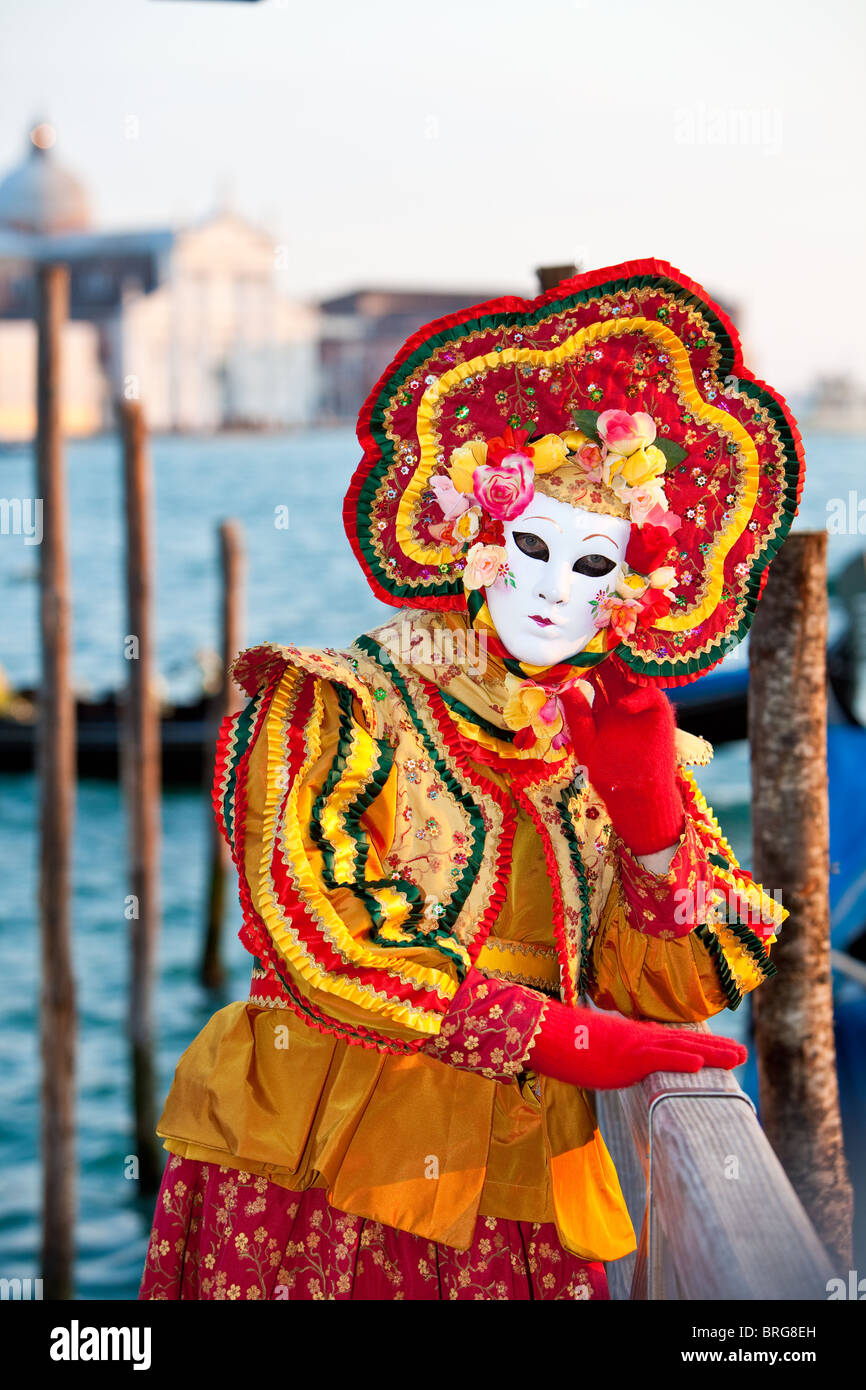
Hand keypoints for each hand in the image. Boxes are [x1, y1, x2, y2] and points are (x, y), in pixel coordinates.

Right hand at [528, 997, 745, 1089]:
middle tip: (743, 1054)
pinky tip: (699, 1064)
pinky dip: (680, 1060)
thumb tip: (621, 1064)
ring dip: (711, 1053)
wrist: (551, 1033)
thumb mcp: (600, 1052)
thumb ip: (617, 1057)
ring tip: (736, 1058)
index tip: (725, 1050)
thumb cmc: (570, 1044)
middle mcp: (643, 1038)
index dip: (703, 1045)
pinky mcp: (627, 1056)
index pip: (678, 1042)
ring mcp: (637, 1046)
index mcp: (638, 1038)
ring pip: (682, 1048)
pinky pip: (659, 1058)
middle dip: (716, 1049)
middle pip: (687, 1042)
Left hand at [561, 657, 684, 855]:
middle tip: (591, 645)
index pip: (594, 682)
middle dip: (604, 660)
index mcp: (602, 711)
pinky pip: (652, 696)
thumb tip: (563, 688)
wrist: (635, 794)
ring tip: (608, 658)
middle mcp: (621, 705)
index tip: (573, 654)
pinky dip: (640, 696)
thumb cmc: (608, 773)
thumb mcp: (586, 742)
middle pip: (613, 675)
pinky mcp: (659, 715)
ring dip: (623, 668)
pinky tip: (623, 705)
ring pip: (633, 679)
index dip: (586, 668)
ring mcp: (640, 708)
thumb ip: (577, 716)